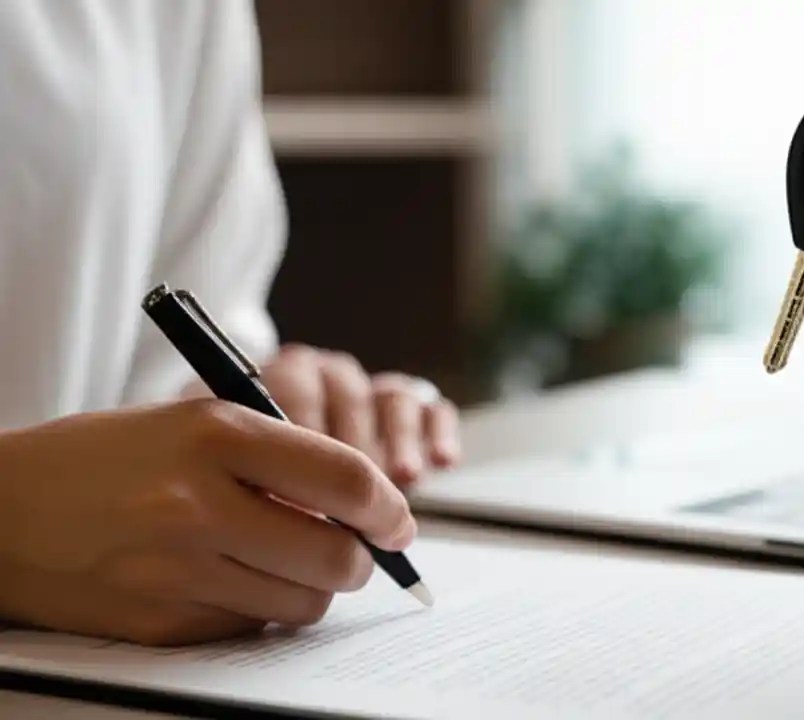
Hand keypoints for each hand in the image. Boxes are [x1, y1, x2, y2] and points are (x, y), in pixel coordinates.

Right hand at [0, 401, 417, 644]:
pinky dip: (260, 608)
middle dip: (361, 558)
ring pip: (304, 601)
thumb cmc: (107, 459)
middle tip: (352, 549)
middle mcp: (197, 502)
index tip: (398, 521)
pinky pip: (253, 626)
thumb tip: (363, 508)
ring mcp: (177, 569)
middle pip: (337, 554)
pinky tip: (228, 579)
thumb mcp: (194, 422)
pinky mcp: (161, 622)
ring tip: (281, 559)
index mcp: (215, 434)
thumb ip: (278, 457)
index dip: (389, 506)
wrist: (2, 512)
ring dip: (313, 586)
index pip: (345, 476)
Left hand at [190, 344, 460, 488]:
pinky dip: (439, 433)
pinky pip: (433, 410)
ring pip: (394, 401)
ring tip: (405, 477)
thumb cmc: (264, 471)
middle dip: (355, 446)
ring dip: (401, 441)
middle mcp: (332, 376)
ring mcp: (375, 389)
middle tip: (354, 491)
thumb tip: (289, 507)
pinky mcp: (416, 405)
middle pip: (350, 397)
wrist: (299, 461)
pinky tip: (443, 461)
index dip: (304, 438)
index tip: (304, 482)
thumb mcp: (253, 469)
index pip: (294, 391)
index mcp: (285, 379)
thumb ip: (266, 477)